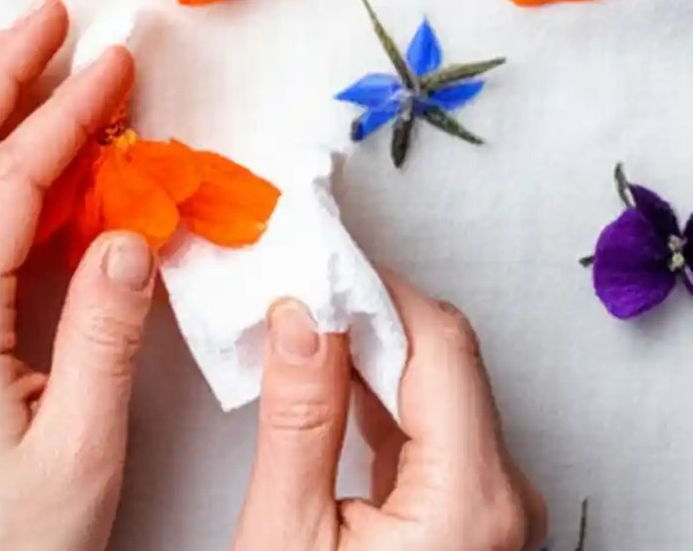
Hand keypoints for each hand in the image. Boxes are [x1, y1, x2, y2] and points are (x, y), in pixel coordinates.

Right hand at [233, 272, 546, 550]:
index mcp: (471, 500)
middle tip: (299, 293)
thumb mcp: (287, 535)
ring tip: (303, 335)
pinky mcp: (472, 516)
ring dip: (370, 356)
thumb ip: (298, 424)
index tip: (316, 267)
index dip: (374, 291)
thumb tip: (301, 324)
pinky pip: (434, 430)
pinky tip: (331, 385)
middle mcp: (503, 499)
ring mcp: (494, 509)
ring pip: (439, 391)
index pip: (438, 345)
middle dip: (368, 319)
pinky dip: (381, 399)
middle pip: (445, 362)